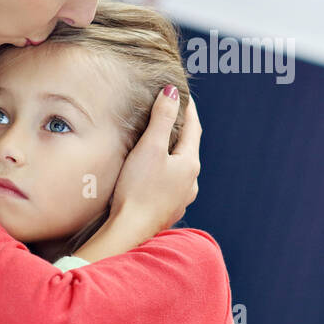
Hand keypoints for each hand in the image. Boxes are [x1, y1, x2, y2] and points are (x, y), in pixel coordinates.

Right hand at [108, 88, 200, 241]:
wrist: (130, 231)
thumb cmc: (139, 189)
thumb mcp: (150, 148)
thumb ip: (162, 118)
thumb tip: (172, 93)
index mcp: (189, 164)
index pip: (194, 128)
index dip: (188, 109)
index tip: (182, 94)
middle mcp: (190, 182)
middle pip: (188, 148)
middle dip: (181, 130)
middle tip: (171, 114)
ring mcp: (180, 199)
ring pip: (179, 168)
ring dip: (172, 153)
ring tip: (160, 143)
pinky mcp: (166, 210)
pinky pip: (170, 184)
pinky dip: (165, 172)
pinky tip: (153, 174)